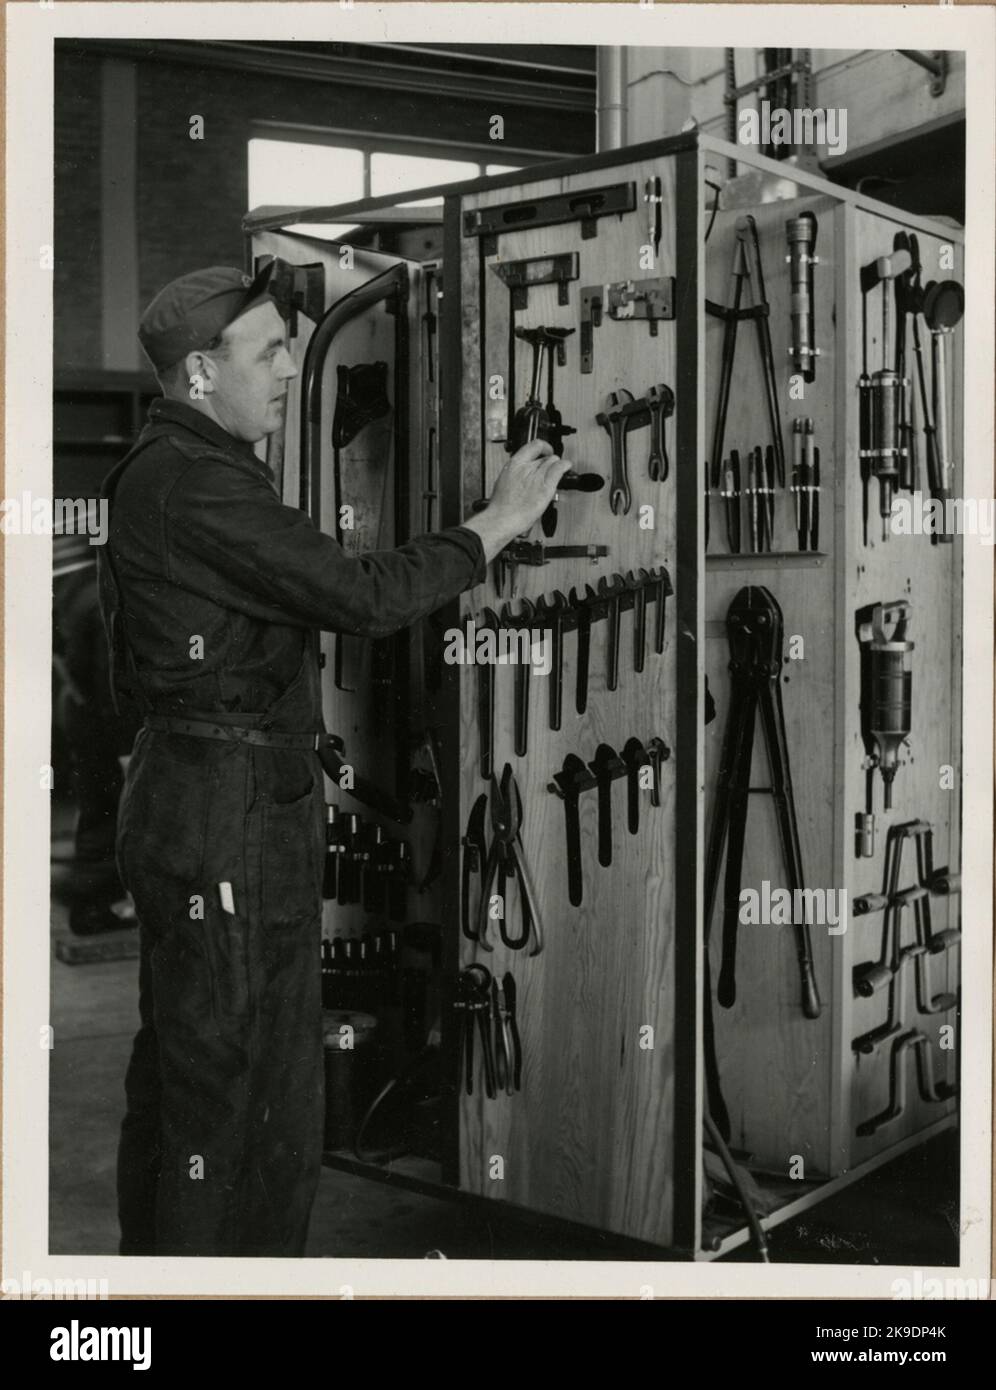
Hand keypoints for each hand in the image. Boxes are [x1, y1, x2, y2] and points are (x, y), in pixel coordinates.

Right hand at [463, 440, 572, 562]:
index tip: (545, 451)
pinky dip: (565, 466)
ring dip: (557, 465)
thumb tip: (523, 472)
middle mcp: (525, 468)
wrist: (502, 518)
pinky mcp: (545, 486)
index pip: (533, 446)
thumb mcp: (504, 481)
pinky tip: (567, 467)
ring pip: (553, 461)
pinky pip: (559, 469)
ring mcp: (536, 476)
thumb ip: (516, 474)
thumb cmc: (501, 506)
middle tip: (551, 468)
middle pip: (544, 457)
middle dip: (549, 462)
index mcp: (514, 465)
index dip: (543, 447)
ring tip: (559, 470)